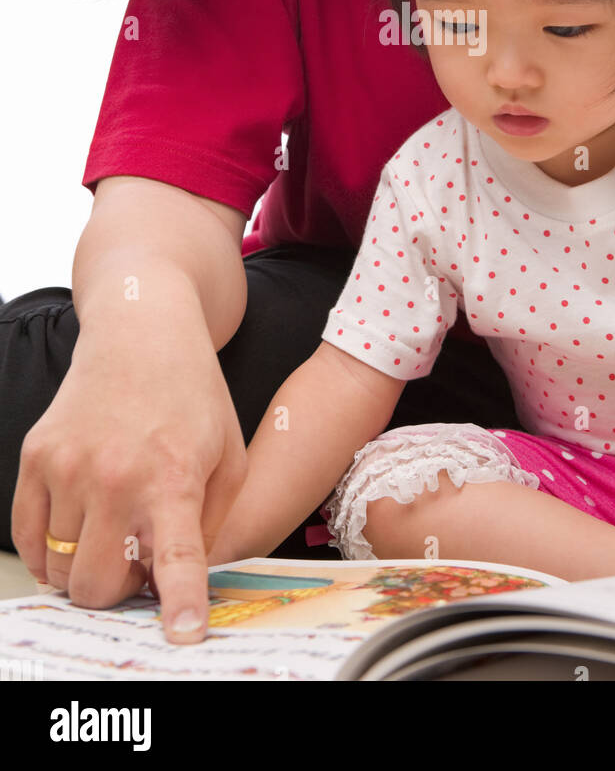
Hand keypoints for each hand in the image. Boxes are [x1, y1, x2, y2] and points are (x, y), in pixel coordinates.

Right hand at [11, 319, 247, 643]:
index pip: (176, 558)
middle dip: (116, 592)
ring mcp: (68, 466)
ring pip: (59, 569)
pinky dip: (48, 551)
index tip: (184, 636)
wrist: (142, 334)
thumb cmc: (193, 397)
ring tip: (112, 529)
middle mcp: (116, 475)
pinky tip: (77, 527)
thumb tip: (175, 586)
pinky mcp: (36, 455)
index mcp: (174, 477)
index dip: (180, 603)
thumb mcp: (229, 458)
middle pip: (96, 585)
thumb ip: (209, 527)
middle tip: (135, 559)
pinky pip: (28, 538)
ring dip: (83, 566)